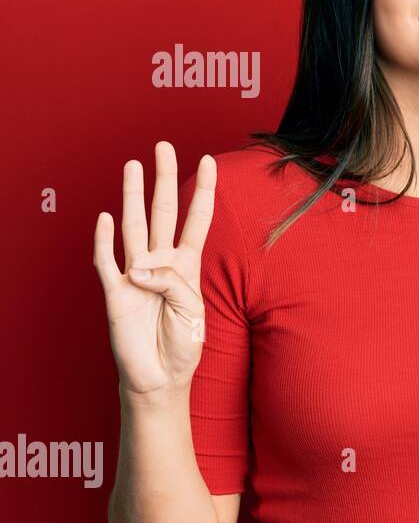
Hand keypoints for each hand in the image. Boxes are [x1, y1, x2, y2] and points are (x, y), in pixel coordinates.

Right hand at [93, 141, 216, 396]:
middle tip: (162, 146)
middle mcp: (161, 262)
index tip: (209, 160)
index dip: (202, 190)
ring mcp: (135, 274)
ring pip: (134, 226)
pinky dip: (105, 240)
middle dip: (163, 178)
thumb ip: (172, 283)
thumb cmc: (182, 344)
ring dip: (132, 196)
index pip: (197, 218)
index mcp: (187, 265)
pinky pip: (107, 261)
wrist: (161, 376)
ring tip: (132, 165)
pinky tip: (105, 217)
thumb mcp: (192, 310)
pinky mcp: (115, 292)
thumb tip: (138, 267)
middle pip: (163, 211)